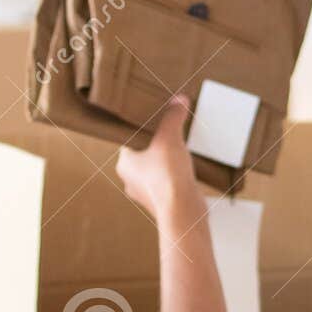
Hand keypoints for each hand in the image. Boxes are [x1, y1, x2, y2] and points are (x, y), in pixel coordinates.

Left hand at [116, 95, 200, 224]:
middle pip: (142, 155)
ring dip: (166, 163)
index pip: (129, 141)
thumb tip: (179, 100)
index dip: (141, 130)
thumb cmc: (168, 177)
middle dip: (156, 146)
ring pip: (154, 171)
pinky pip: (166, 185)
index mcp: (125, 163)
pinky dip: (174, 178)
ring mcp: (146, 193)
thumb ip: (173, 117)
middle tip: (169, 134)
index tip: (154, 122)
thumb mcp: (170, 138)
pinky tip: (185, 171)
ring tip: (180, 152)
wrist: (182, 212)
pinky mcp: (161, 203)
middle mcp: (131, 180)